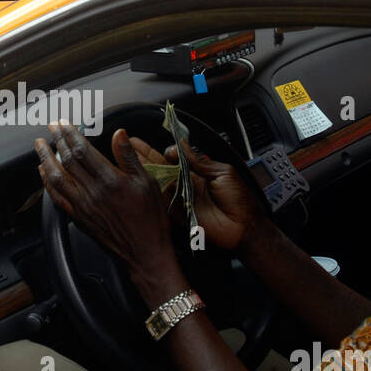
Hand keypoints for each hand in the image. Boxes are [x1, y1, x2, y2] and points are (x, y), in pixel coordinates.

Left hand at [35, 122, 177, 279]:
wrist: (144, 253)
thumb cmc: (150, 219)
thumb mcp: (147, 183)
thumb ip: (129, 157)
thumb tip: (118, 133)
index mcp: (110, 180)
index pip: (83, 150)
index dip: (70, 134)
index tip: (63, 123)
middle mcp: (93, 192)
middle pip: (67, 160)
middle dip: (57, 140)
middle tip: (51, 127)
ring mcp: (83, 207)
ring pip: (57, 178)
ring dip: (46, 159)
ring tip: (40, 145)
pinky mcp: (79, 219)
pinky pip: (57, 198)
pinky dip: (47, 183)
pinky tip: (44, 173)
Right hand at [130, 137, 258, 250]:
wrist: (244, 226)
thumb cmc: (239, 200)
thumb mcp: (221, 173)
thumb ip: (199, 161)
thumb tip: (182, 146)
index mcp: (197, 173)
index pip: (175, 158)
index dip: (164, 150)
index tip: (160, 144)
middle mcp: (185, 184)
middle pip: (161, 167)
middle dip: (145, 155)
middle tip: (130, 144)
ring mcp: (179, 197)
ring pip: (157, 181)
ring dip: (143, 169)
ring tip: (127, 156)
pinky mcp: (177, 212)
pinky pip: (161, 199)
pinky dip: (150, 189)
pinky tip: (137, 177)